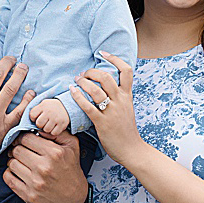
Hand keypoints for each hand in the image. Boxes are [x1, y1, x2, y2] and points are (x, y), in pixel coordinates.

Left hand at [5, 130, 87, 202]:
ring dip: (14, 161)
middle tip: (22, 151)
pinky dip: (10, 173)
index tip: (24, 140)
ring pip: (11, 163)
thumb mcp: (72, 146)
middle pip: (17, 150)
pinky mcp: (29, 195)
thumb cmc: (71, 169)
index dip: (23, 137)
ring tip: (21, 162)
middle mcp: (44, 168)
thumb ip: (57, 132)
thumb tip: (39, 126)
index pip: (26, 138)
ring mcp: (35, 183)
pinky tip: (18, 172)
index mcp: (54, 153)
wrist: (74, 197)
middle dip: (18, 148)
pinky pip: (9, 179)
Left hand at [29, 98, 70, 135]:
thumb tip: (26, 122)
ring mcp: (56, 118)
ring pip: (46, 129)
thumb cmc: (51, 107)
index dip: (33, 118)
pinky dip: (53, 132)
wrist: (66, 106)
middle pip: (39, 124)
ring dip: (47, 129)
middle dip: (40, 125)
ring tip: (49, 124)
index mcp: (43, 105)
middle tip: (44, 122)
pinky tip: (54, 127)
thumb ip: (35, 110)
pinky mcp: (62, 124)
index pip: (32, 115)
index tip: (37, 117)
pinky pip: (54, 133)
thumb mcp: (43, 104)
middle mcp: (50, 111)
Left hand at [70, 51, 143, 166]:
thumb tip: (109, 87)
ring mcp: (111, 111)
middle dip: (92, 72)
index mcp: (127, 96)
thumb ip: (120, 97)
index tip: (103, 53)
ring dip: (83, 83)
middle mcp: (120, 101)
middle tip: (83, 74)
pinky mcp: (102, 122)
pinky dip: (78, 97)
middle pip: (107, 77)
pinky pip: (88, 106)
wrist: (132, 149)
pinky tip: (71, 92)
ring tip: (76, 81)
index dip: (115, 59)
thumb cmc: (126, 130)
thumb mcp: (127, 109)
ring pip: (96, 90)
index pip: (126, 71)